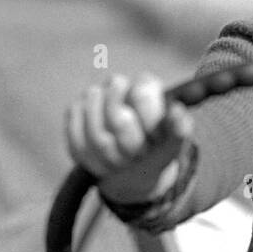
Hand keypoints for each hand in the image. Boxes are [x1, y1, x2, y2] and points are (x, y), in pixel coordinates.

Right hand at [64, 73, 193, 203]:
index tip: (156, 141)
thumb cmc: (156, 151)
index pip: (142, 96)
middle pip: (119, 120)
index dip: (149, 127)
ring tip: (124, 161)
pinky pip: (79, 143)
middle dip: (131, 148)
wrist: (133, 166)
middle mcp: (118, 84)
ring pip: (98, 137)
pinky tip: (105, 162)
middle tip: (139, 156)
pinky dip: (93, 162)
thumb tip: (178, 111)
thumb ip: (178, 130)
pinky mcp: (74, 111)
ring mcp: (93, 96)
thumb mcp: (172, 145)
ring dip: (113, 159)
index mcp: (147, 85)